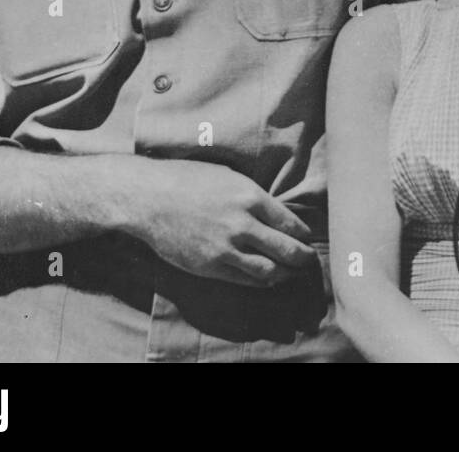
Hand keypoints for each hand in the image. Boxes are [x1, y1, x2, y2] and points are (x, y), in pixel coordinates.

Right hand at [129, 159, 317, 287]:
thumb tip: (278, 212)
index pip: (291, 223)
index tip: (307, 237)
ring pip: (269, 270)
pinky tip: (267, 278)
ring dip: (286, 274)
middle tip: (309, 260)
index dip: (304, 234)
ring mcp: (225, 248)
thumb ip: (255, 196)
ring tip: (292, 273)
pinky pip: (244, 280)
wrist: (149, 198)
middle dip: (303, 258)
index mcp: (251, 197)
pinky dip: (261, 281)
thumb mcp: (230, 177)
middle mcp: (242, 224)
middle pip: (287, 250)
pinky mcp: (209, 266)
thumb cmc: (189, 180)